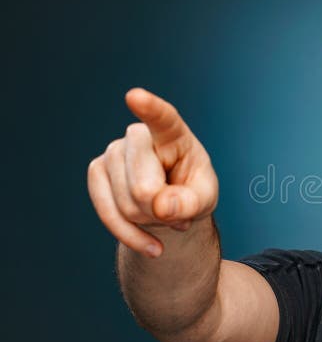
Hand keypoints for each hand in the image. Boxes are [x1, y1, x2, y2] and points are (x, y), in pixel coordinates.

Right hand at [87, 88, 218, 257]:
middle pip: (143, 188)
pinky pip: (109, 215)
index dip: (149, 109)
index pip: (163, 120)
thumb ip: (191, 202)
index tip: (134, 96)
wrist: (171, 206)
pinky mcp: (96, 173)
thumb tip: (162, 205)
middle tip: (178, 209)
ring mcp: (113, 152)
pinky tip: (153, 245)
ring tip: (164, 212)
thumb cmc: (193, 192)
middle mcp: (138, 137)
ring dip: (149, 221)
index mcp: (173, 134)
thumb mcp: (204, 198)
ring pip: (127, 205)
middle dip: (161, 210)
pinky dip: (133, 236)